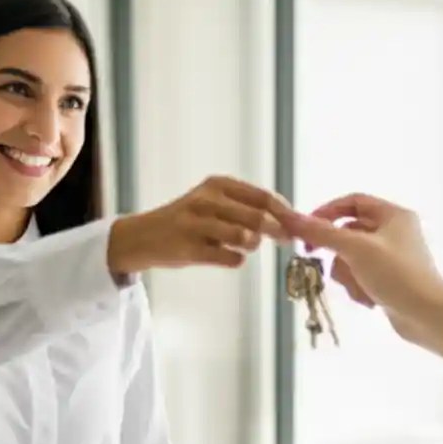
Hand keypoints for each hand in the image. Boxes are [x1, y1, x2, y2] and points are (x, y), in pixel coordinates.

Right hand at [109, 175, 290, 273]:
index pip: (263, 196)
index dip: (286, 212)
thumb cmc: (188, 220)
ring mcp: (196, 224)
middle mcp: (207, 200)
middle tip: (284, 240)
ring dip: (252, 245)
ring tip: (243, 245)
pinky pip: (231, 258)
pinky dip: (236, 260)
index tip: (299, 225)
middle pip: (258, 217)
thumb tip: (289, 221)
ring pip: (245, 237)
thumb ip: (246, 207)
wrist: (144, 237)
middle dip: (276, 231)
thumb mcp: (213, 202)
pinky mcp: (190, 249)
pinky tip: (227, 256)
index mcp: (217, 184)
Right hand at [277, 193, 442, 345]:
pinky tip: (368, 300)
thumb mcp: (356, 249)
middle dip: (337, 252)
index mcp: (393, 215)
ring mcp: (393, 257)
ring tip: (357, 288)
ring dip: (347, 274)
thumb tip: (291, 218)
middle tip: (317, 259)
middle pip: (348, 233)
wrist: (428, 316)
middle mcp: (395, 232)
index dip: (327, 212)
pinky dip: (358, 287)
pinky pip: (362, 276)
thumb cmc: (397, 275)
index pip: (352, 202)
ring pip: (352, 258)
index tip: (307, 229)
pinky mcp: (390, 279)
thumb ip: (322, 233)